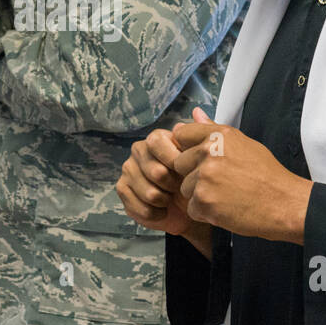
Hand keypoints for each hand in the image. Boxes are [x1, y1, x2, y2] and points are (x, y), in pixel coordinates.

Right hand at [117, 123, 212, 257]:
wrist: (188, 210)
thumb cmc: (194, 181)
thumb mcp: (203, 158)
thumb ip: (203, 134)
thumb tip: (198, 111)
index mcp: (156, 139)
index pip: (157, 143)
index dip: (174, 161)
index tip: (187, 171)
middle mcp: (138, 151)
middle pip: (156, 171)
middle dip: (173, 185)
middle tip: (180, 188)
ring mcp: (127, 170)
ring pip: (149, 192)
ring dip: (166, 201)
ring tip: (171, 199)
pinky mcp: (122, 190)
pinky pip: (140, 206)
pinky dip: (156, 213)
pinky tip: (162, 210)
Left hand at [170, 107, 312, 243]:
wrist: (286, 205)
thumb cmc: (268, 176)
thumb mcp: (244, 144)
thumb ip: (214, 130)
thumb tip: (195, 112)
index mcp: (219, 135)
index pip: (182, 135)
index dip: (188, 150)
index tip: (202, 161)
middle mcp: (209, 151)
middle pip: (179, 164)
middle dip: (194, 175)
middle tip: (222, 183)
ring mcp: (205, 176)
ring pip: (185, 188)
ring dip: (200, 196)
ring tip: (227, 196)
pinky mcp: (204, 201)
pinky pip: (192, 208)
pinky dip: (206, 213)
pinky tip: (227, 209)